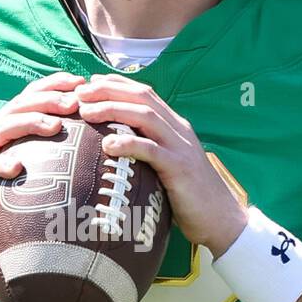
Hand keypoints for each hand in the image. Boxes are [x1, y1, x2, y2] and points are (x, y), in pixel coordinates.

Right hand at [0, 71, 83, 235]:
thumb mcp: (21, 156)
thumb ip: (44, 147)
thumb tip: (85, 143)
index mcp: (9, 121)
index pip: (32, 95)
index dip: (55, 84)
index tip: (82, 82)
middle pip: (22, 105)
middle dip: (49, 100)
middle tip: (75, 103)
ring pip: (5, 127)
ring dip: (30, 123)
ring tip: (55, 125)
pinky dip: (1, 164)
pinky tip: (17, 168)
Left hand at [74, 73, 247, 257]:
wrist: (221, 219)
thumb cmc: (190, 196)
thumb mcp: (169, 165)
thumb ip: (150, 150)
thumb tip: (117, 145)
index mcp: (175, 127)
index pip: (145, 94)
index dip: (117, 84)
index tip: (90, 82)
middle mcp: (179, 131)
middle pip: (142, 98)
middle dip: (109, 90)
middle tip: (80, 93)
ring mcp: (180, 148)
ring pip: (145, 117)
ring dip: (112, 110)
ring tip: (87, 112)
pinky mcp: (180, 169)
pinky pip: (152, 151)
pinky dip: (128, 144)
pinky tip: (108, 145)